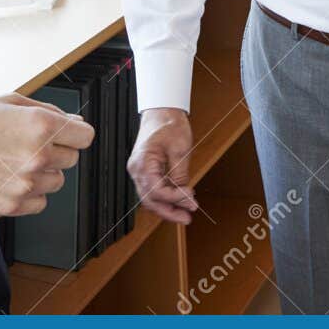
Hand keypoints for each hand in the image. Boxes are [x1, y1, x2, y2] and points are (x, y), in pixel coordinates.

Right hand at [0, 94, 94, 216]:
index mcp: (40, 126)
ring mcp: (25, 184)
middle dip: (56, 151)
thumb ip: (51, 112)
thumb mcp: (12, 101)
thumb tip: (76, 123)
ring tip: (15, 161)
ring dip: (43, 173)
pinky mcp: (11, 205)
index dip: (75, 134)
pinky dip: (30, 193)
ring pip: (57, 182)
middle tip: (29, 145)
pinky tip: (10, 178)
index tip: (67, 135)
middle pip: (71, 159)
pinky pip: (40, 202)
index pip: (86, 137)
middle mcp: (37, 156)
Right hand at [127, 107, 197, 224]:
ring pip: (150, 197)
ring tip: (184, 213)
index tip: (191, 200)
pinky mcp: (145, 170)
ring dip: (167, 207)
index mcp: (143, 163)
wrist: (161, 110)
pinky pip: (153, 189)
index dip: (174, 199)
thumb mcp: (180, 148)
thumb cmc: (169, 123)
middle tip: (186, 218)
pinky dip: (165, 197)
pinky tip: (179, 200)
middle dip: (169, 211)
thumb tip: (184, 195)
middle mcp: (137, 169)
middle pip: (150, 200)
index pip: (156, 191)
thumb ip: (180, 174)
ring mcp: (139, 170)